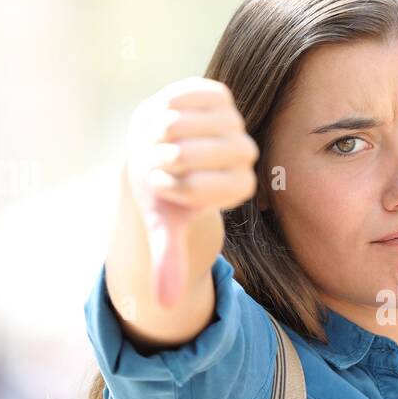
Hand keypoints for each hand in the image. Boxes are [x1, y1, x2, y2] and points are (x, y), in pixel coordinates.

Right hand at [124, 76, 259, 307]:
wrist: (162, 151)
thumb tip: (163, 305)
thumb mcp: (164, 227)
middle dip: (163, 161)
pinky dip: (169, 104)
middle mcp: (244, 152)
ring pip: (189, 123)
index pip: (206, 187)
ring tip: (155, 141)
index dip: (176, 187)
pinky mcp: (219, 94)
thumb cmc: (166, 193)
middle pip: (196, 154)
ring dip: (161, 134)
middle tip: (153, 162)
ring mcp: (234, 121)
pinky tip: (163, 115)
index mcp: (239, 186)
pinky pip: (192, 93)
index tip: (164, 187)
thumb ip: (168, 261)